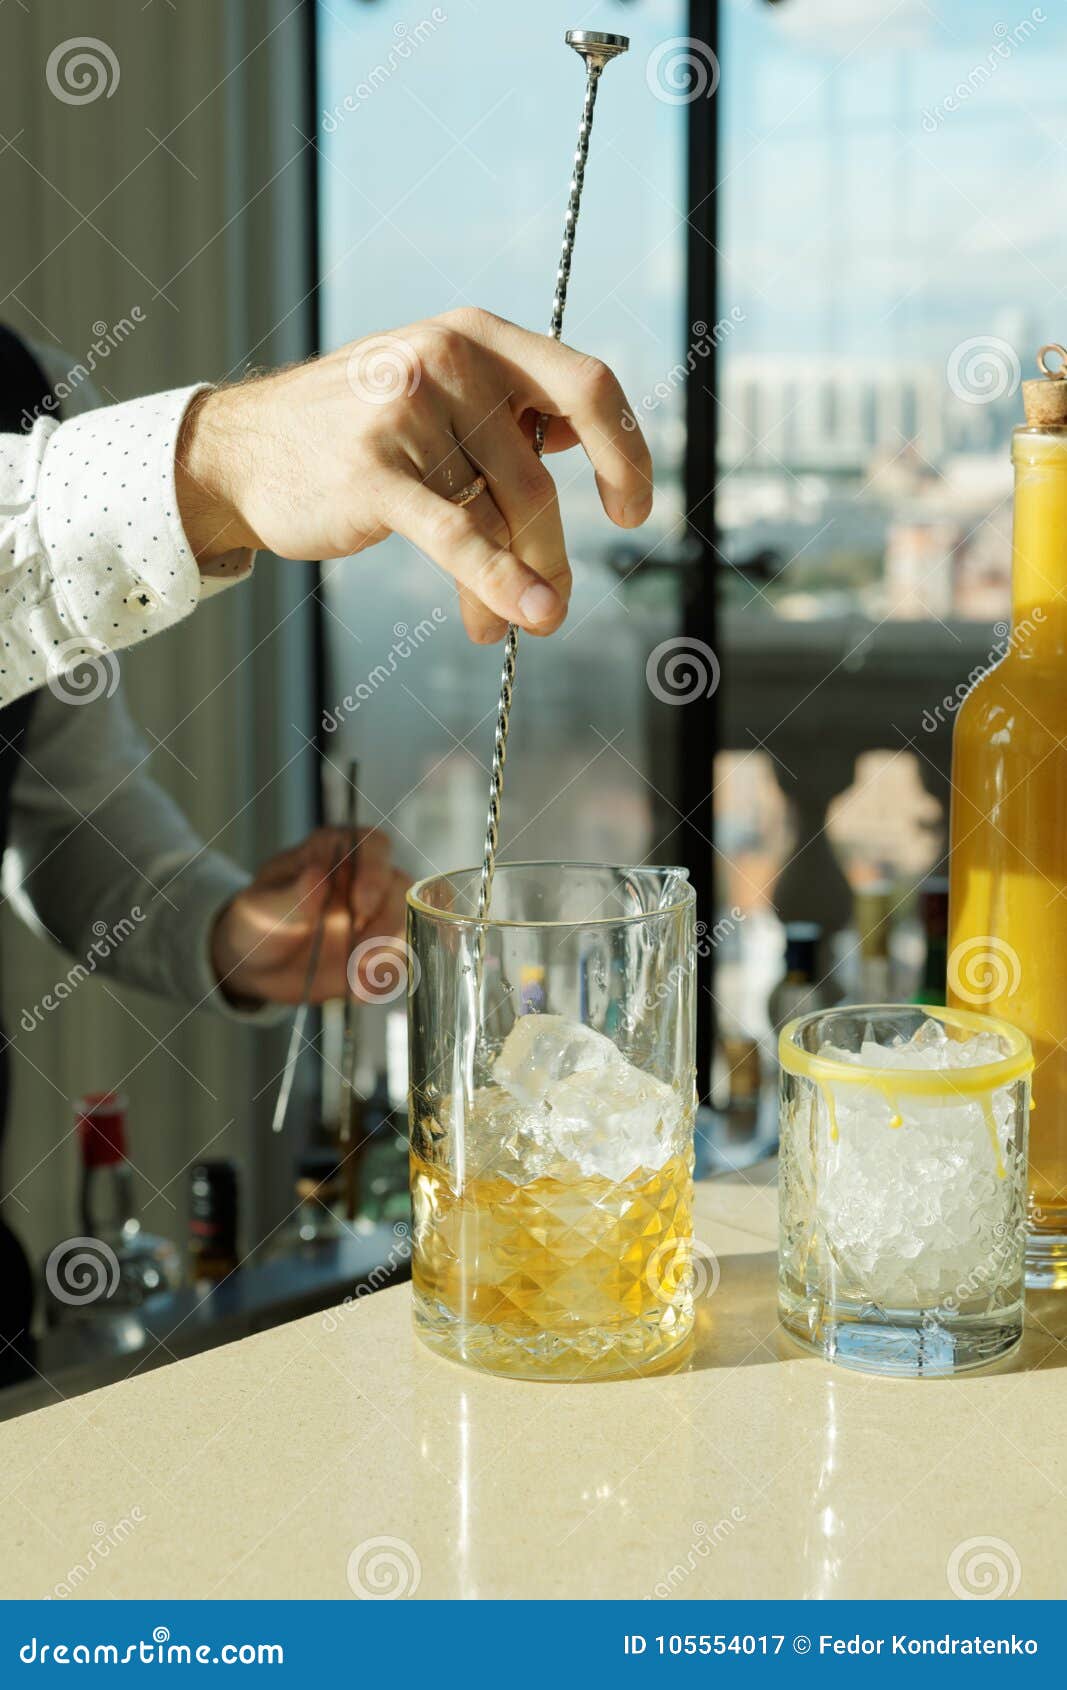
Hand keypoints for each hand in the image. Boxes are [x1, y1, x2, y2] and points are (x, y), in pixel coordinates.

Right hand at [176, 306, 651, 643]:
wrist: (242, 448)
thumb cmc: (352, 434)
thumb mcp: (436, 396)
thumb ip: (508, 420)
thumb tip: (588, 469)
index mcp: (479, 337)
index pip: (588, 388)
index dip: (626, 453)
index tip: (633, 508)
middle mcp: (451, 361)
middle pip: (539, 480)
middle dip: (552, 555)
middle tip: (553, 605)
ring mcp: (411, 412)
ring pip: (502, 517)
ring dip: (515, 586)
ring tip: (498, 627)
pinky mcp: (376, 472)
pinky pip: (461, 538)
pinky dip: (500, 584)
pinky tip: (520, 616)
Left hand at [210, 826, 410, 1005]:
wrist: (258, 964)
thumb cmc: (258, 921)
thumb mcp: (263, 908)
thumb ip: (292, 896)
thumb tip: (317, 876)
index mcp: (336, 852)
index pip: (373, 846)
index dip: (376, 873)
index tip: (361, 907)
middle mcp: (365, 879)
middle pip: (400, 890)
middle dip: (387, 926)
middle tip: (362, 958)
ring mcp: (377, 916)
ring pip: (406, 927)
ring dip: (389, 957)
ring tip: (357, 984)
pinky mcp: (381, 950)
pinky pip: (397, 963)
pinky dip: (383, 981)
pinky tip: (357, 994)